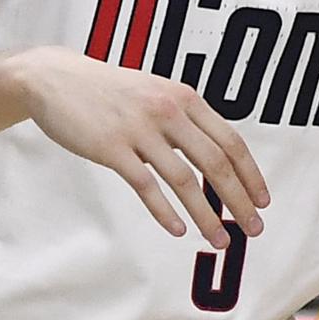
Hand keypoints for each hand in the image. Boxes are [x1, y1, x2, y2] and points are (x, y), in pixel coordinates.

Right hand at [9, 45, 269, 249]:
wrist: (56, 78)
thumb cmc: (110, 92)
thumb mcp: (155, 92)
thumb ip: (184, 119)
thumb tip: (217, 157)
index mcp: (184, 98)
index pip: (230, 141)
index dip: (251, 174)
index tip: (262, 202)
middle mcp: (167, 110)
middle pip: (215, 163)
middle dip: (239, 201)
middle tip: (254, 230)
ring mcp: (139, 128)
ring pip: (184, 180)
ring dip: (207, 215)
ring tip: (220, 241)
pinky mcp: (111, 147)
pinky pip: (146, 186)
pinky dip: (165, 212)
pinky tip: (178, 231)